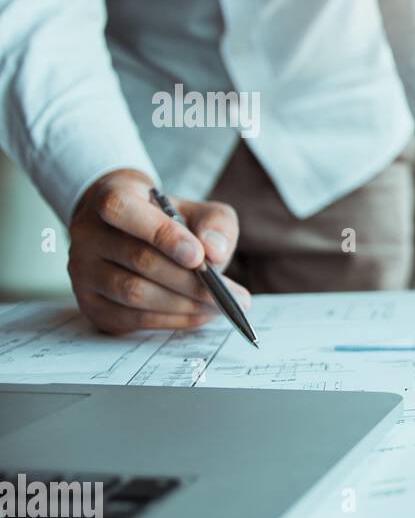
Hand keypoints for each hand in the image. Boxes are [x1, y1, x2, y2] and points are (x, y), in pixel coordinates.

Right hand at [68, 169, 249, 333]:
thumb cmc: (167, 219)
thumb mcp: (198, 209)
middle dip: (190, 282)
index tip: (199, 257)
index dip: (162, 235)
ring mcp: (83, 271)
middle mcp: (88, 234)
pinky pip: (132, 318)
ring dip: (183, 304)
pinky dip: (171, 320)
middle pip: (140, 261)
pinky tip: (199, 315)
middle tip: (229, 295)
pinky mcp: (90, 303)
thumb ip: (215, 223)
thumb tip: (215, 251)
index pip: (124, 211)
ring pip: (134, 294)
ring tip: (218, 307)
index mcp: (110, 198)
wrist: (129, 230)